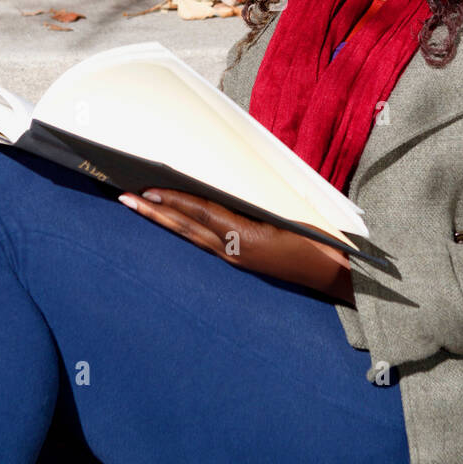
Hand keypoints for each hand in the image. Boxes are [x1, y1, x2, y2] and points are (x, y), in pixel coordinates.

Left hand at [117, 189, 354, 301]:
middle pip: (186, 225)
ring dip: (163, 219)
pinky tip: (173, 220)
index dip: (175, 200)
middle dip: (155, 210)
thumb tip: (223, 193)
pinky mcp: (241, 260)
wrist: (337, 274)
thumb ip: (254, 206)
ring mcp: (236, 257)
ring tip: (138, 205)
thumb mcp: (287, 217)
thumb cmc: (319, 241)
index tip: (149, 189)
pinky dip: (185, 228)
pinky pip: (205, 242)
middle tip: (125, 197)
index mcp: (246, 236)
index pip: (202, 212)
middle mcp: (235, 249)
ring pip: (191, 235)